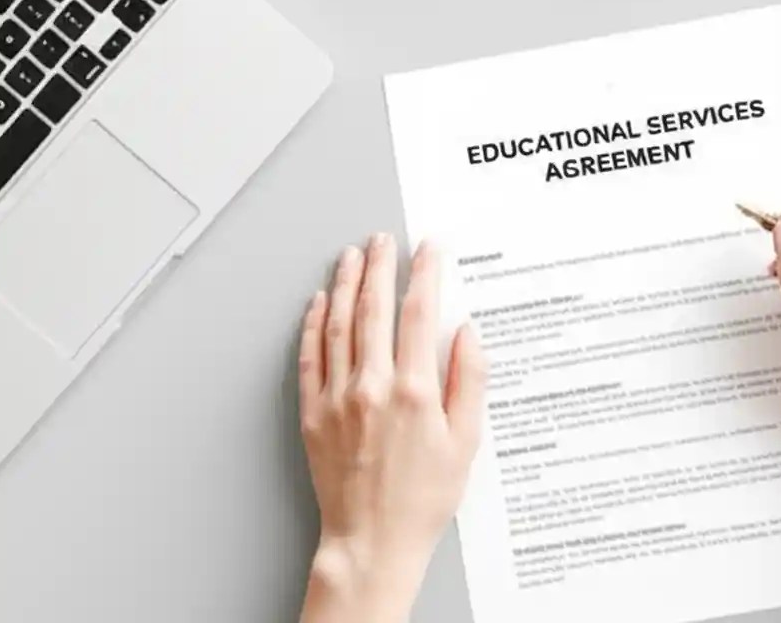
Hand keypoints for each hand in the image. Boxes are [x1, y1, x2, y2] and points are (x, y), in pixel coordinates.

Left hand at [298, 234, 485, 622]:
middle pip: (374, 308)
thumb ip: (469, 381)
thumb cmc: (422, 499)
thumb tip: (468, 335)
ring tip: (351, 257)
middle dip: (380, 266)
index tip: (429, 250)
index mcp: (415, 391)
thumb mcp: (466, 441)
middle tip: (384, 240)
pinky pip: (311, 357)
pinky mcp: (314, 414)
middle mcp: (372, 387)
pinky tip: (319, 303)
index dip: (425, 274)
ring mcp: (338, 398)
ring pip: (339, 325)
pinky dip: (314, 324)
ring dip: (346, 284)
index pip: (419, 314)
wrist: (372, 541)